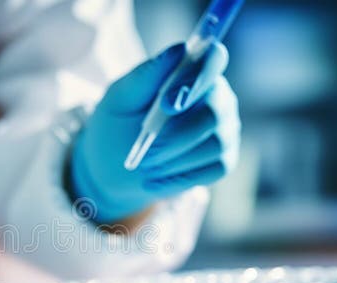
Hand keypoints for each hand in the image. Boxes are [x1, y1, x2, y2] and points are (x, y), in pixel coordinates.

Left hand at [70, 42, 240, 223]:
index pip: (213, 59)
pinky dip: (179, 177)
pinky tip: (153, 179)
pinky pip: (213, 170)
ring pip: (214, 144)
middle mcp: (217, 98)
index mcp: (193, 72)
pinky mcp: (223, 161)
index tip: (165, 104)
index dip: (195, 79)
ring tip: (145, 164)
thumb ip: (147, 75)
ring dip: (174, 158)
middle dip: (175, 135)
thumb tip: (178, 50)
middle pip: (214, 112)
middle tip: (146, 151)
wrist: (112, 168)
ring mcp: (224, 130)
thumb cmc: (117, 123)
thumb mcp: (120, 98)